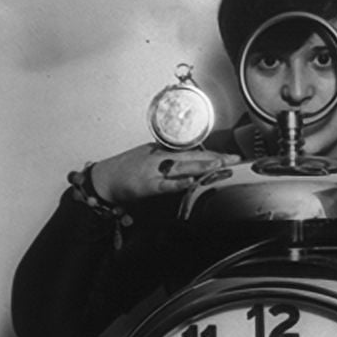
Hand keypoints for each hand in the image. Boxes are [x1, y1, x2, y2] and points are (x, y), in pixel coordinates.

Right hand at [89, 143, 241, 203]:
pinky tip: (191, 182)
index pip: (192, 151)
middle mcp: (160, 158)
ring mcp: (154, 170)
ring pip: (182, 167)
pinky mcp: (146, 185)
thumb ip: (167, 160)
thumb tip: (187, 163)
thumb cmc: (124, 171)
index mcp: (162, 152)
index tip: (229, 155)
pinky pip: (166, 184)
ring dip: (201, 165)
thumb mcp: (148, 158)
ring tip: (219, 164)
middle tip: (234, 159)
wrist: (103, 179)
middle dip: (215, 157)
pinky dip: (179, 182)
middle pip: (192, 156)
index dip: (212, 153)